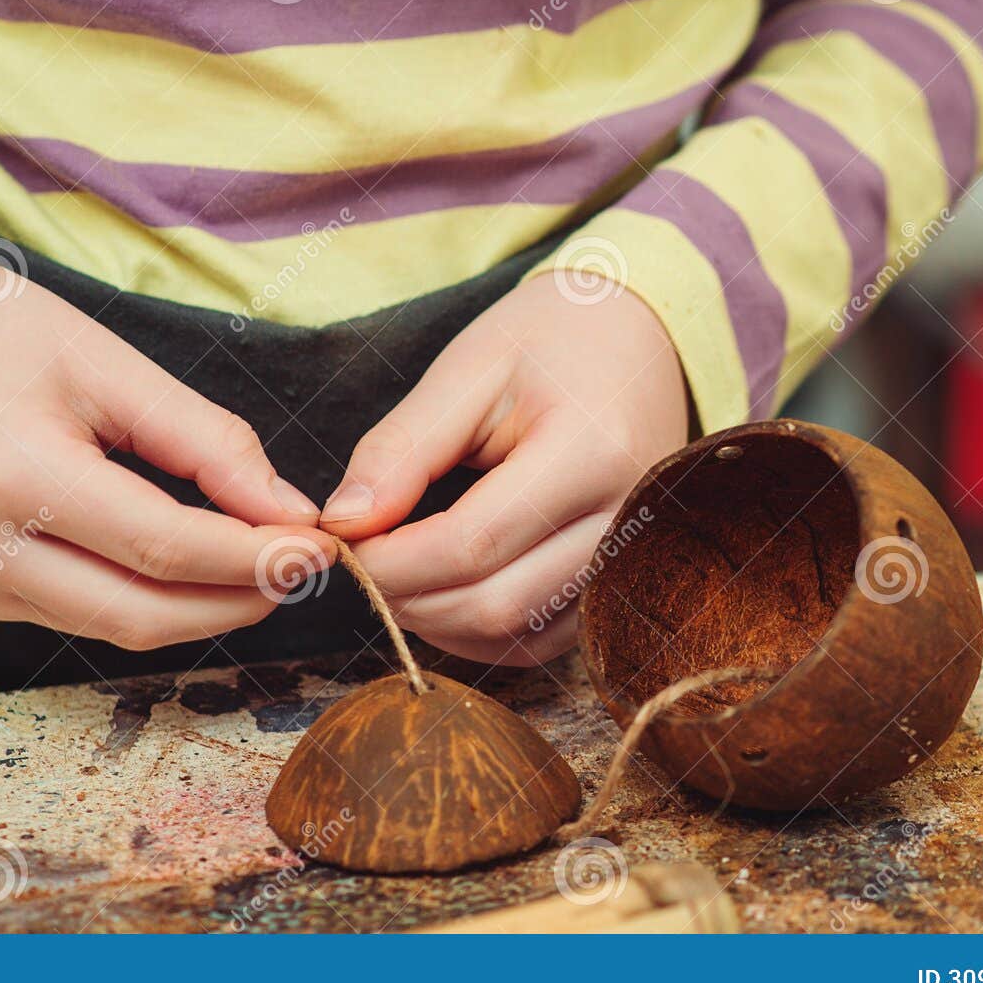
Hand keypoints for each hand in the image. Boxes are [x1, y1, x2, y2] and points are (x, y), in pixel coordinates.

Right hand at [0, 252, 333, 648]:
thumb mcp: (107, 363)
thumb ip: (204, 439)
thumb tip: (287, 509)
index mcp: (13, 474)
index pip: (163, 545)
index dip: (253, 556)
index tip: (320, 545)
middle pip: (143, 613)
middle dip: (239, 599)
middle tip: (305, 567)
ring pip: (112, 628)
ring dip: (199, 610)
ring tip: (263, 570)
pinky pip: (78, 617)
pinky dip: (146, 601)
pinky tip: (193, 571)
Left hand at [321, 271, 688, 665]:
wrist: (639, 340)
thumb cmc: (550, 340)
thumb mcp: (467, 371)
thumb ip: (402, 448)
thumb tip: (344, 523)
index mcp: (588, 452)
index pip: (470, 544)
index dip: (392, 559)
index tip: (344, 540)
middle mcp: (624, 520)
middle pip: (494, 605)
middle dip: (408, 597)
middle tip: (363, 560)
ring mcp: (630, 560)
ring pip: (516, 637)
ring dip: (440, 622)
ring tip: (399, 572)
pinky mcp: (619, 583)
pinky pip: (542, 642)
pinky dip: (480, 633)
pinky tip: (444, 591)